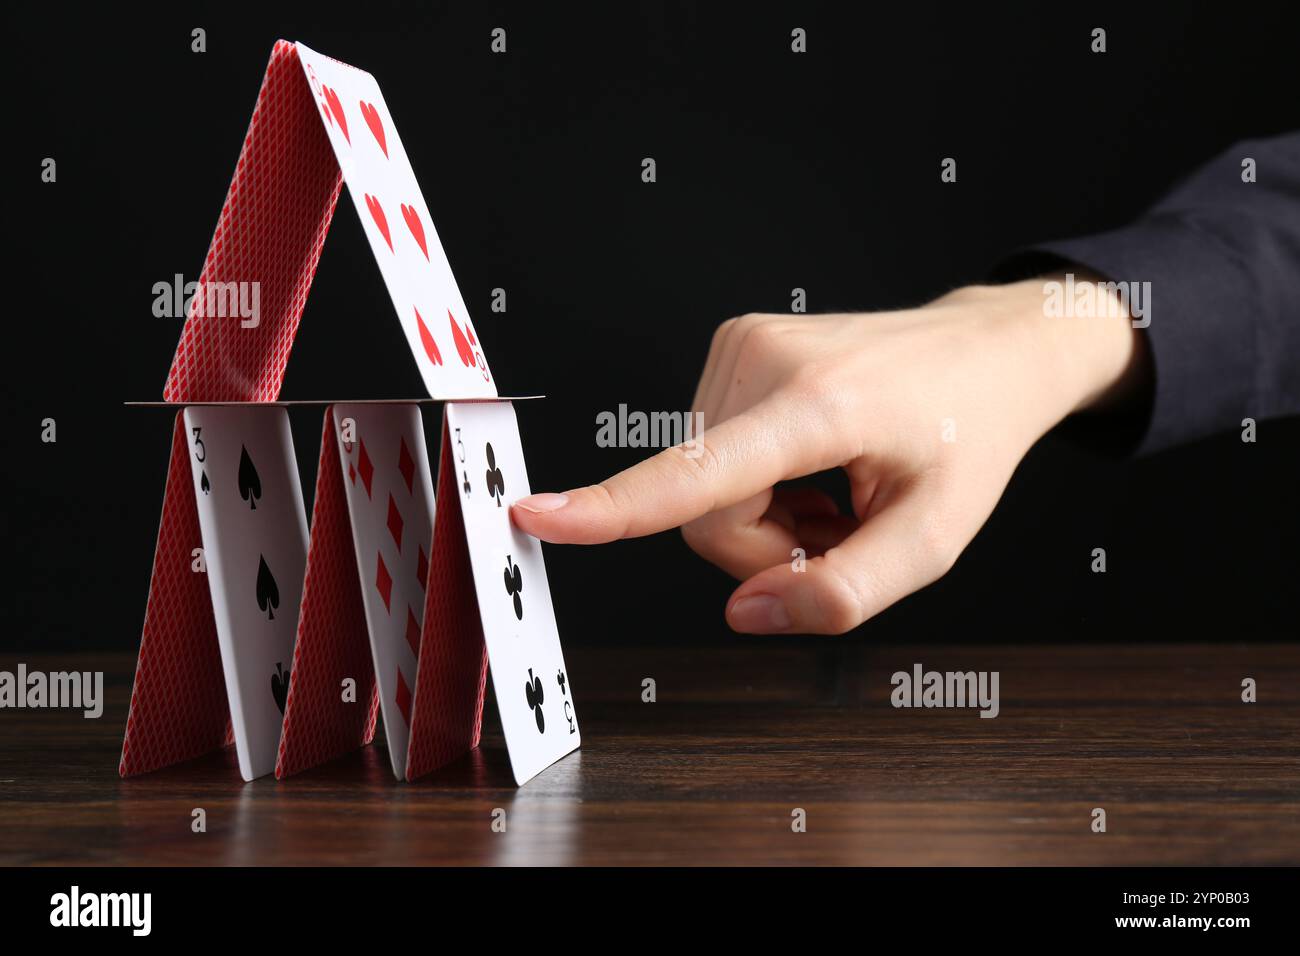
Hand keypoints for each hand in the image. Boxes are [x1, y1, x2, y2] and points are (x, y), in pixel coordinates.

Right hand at [512, 275, 1147, 633]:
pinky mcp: (734, 344)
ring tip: (829, 489)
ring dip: (761, 512)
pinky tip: (809, 465)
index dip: (613, 509)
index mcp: (821, 406)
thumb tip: (746, 612)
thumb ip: (842, 592)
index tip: (535, 515)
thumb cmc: (965, 438)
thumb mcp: (934, 539)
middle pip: (702, 511)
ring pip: (698, 486)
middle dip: (762, 546)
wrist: (986, 351)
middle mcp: (767, 359)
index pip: (700, 475)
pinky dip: (754, 479)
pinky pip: (707, 453)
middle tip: (834, 529)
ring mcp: (744, 343)